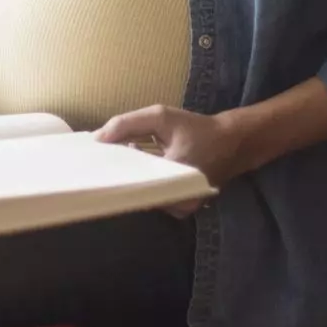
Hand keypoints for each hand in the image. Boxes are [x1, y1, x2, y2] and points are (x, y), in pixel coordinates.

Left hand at [95, 104, 240, 216]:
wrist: (233, 143)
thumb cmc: (197, 129)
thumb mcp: (161, 117)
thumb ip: (127, 124)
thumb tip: (96, 138)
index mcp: (173, 180)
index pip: (129, 183)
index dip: (110, 171)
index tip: (94, 160)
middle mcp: (177, 203)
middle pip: (135, 192)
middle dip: (119, 174)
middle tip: (102, 159)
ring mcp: (180, 209)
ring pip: (144, 196)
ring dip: (131, 177)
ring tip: (117, 161)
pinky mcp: (181, 208)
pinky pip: (155, 197)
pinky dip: (145, 182)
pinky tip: (137, 166)